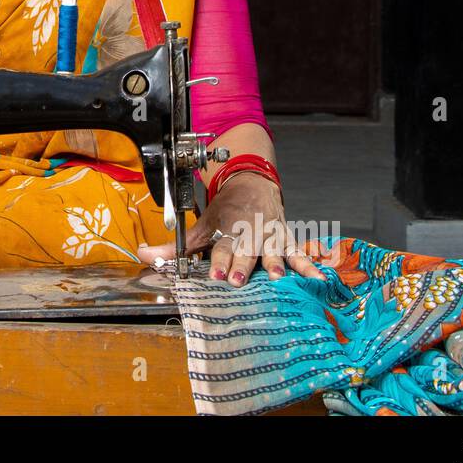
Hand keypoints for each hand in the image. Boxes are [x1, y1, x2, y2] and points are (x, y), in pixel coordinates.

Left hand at [137, 172, 326, 283]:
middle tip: (240, 279)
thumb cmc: (226, 210)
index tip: (218, 274)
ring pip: (274, 249)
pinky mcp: (286, 237)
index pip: (221, 246)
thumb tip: (144, 257)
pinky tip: (317, 280)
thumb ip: (175, 247)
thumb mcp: (200, 225)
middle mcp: (249, 231)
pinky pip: (299, 253)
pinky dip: (309, 266)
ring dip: (276, 264)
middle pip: (246, 249)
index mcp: (227, 228)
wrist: (252, 182)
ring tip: (278, 278)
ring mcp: (270, 234)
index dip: (220, 259)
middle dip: (243, 263)